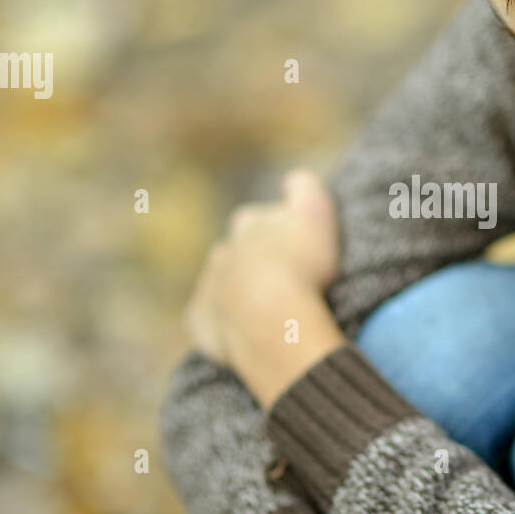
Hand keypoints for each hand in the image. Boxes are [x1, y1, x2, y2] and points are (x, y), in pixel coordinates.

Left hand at [184, 168, 343, 393]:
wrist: (270, 315)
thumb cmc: (300, 262)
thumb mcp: (314, 213)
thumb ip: (305, 189)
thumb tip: (293, 178)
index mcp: (249, 223)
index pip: (257, 219)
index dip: (274, 230)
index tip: (290, 243)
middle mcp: (224, 250)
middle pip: (235, 251)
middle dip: (250, 260)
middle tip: (279, 280)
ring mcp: (210, 286)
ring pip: (219, 284)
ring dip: (235, 292)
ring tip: (262, 310)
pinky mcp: (200, 320)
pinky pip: (207, 320)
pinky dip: (219, 325)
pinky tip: (239, 336)